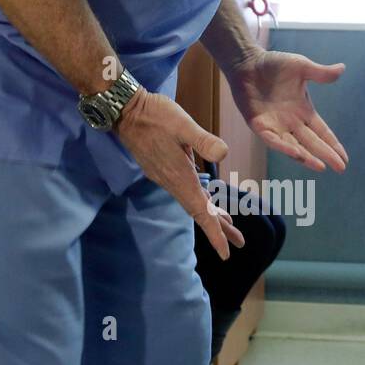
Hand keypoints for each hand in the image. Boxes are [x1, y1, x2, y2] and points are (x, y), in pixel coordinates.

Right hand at [114, 88, 245, 260]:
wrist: (124, 112)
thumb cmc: (154, 115)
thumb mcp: (182, 124)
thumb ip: (203, 140)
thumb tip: (223, 153)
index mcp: (181, 177)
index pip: (201, 212)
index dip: (215, 232)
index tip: (226, 252)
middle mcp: (173, 182)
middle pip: (199, 212)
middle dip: (220, 228)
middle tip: (240, 242)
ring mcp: (166, 177)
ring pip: (192, 203)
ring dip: (211, 215)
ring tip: (229, 224)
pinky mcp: (162, 170)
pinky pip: (185, 193)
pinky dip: (199, 201)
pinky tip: (205, 198)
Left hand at [224, 49, 348, 171]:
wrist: (248, 62)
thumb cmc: (274, 65)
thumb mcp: (302, 67)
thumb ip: (320, 73)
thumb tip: (342, 68)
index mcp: (303, 111)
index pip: (322, 132)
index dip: (333, 145)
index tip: (344, 159)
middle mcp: (291, 123)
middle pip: (312, 143)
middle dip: (326, 155)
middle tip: (341, 168)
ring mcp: (275, 126)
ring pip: (294, 146)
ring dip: (306, 157)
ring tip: (320, 166)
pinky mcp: (259, 125)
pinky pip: (272, 140)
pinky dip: (283, 147)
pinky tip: (296, 153)